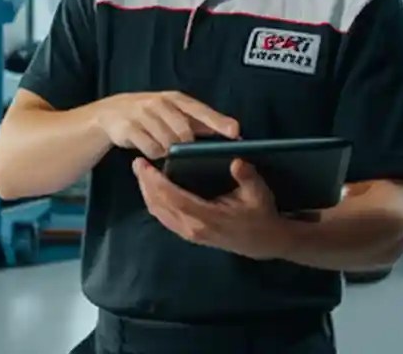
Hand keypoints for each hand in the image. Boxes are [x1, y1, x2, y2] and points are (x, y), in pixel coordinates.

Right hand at [95, 91, 239, 159]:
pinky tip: (151, 151)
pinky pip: (150, 148)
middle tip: (185, 151)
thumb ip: (199, 122)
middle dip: (187, 145)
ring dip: (169, 151)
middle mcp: (160, 103)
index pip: (201, 110)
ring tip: (164, 149)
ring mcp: (143, 114)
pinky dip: (154, 154)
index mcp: (175, 99)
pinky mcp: (129, 128)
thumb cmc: (149, 114)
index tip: (235, 132)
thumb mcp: (173, 112)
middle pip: (184, 130)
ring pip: (167, 141)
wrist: (111, 113)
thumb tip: (230, 133)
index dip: (218, 121)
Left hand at [133, 156, 289, 260]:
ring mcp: (189, 234)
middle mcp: (193, 228)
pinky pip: (164, 217)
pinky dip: (154, 201)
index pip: (174, 199)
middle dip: (145, 184)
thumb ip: (247, 176)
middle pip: (159, 206)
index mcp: (207, 218)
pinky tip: (152, 188)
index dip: (156, 183)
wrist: (265, 243)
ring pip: (159, 213)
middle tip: (138, 163)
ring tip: (142, 172)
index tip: (146, 165)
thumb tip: (236, 161)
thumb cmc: (261, 215)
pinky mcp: (189, 234)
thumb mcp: (259, 193)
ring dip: (147, 193)